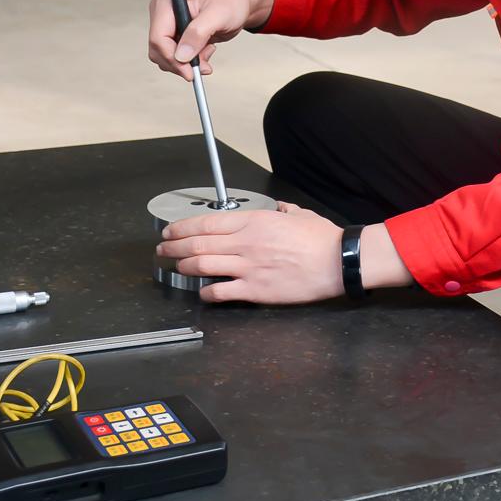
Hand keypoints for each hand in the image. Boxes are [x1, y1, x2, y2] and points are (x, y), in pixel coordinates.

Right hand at [147, 0, 275, 81]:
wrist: (240, 2)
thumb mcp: (219, 14)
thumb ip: (198, 33)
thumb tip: (182, 55)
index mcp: (168, 0)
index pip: (159, 37)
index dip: (172, 57)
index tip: (189, 71)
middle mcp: (163, 12)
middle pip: (158, 49)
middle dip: (181, 63)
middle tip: (203, 66)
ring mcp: (169, 24)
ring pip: (166, 56)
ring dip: (187, 62)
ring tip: (208, 50)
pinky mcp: (176, 34)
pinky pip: (175, 56)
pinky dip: (191, 60)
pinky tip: (206, 49)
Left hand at [158, 201, 343, 303]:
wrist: (337, 261)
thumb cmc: (322, 238)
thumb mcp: (300, 214)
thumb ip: (284, 210)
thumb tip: (280, 207)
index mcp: (254, 222)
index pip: (207, 223)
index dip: (182, 227)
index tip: (170, 230)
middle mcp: (246, 243)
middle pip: (198, 243)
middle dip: (174, 246)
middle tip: (162, 249)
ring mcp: (248, 267)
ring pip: (203, 265)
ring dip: (184, 266)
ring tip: (176, 267)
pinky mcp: (255, 290)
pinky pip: (221, 292)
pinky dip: (206, 292)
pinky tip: (202, 293)